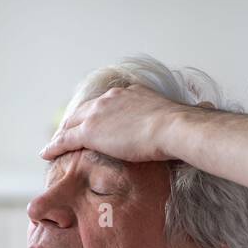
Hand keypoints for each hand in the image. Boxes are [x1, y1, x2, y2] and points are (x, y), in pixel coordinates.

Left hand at [39, 83, 205, 163]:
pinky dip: (54, 146)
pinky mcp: (90, 131)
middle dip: (74, 122)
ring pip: (72, 124)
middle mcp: (111, 98)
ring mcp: (98, 113)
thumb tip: (200, 118)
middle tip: (66, 134)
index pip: (106, 104)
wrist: (174, 128)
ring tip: (54, 146)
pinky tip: (46, 154)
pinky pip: (65, 139)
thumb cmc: (182, 127)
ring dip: (62, 135)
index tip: (94, 123)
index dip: (97, 115)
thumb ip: (177, 119)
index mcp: (130, 93)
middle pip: (85, 111)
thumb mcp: (176, 117)